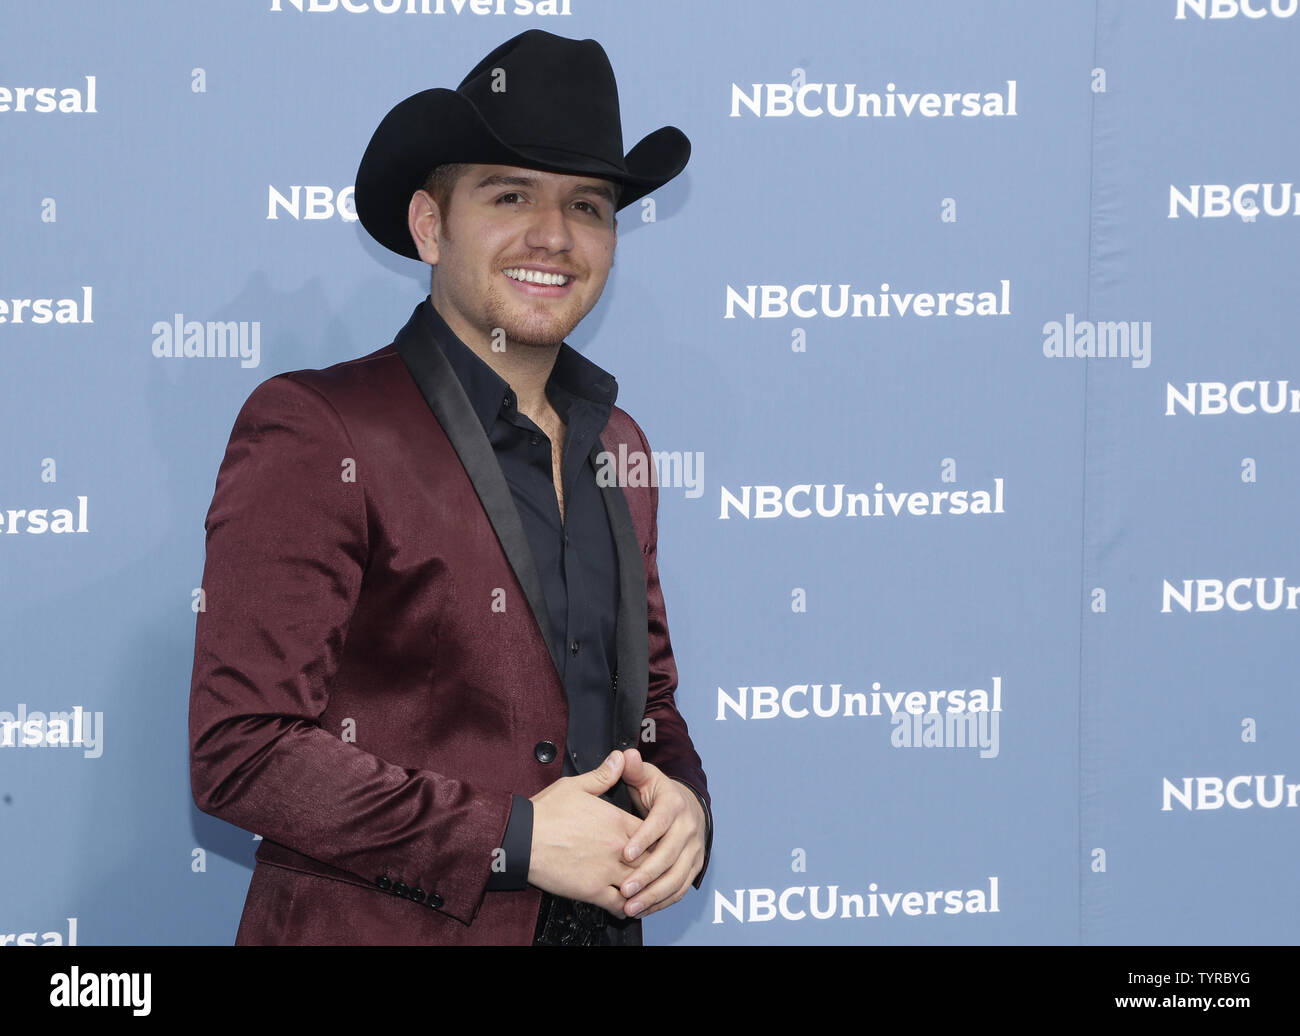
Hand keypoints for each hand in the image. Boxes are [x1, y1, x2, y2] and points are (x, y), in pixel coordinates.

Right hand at [528, 750, 640, 913]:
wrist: (520, 838)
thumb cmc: (545, 812)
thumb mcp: (576, 785)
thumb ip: (603, 775)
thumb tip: (621, 758)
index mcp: (617, 821)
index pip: (653, 833)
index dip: (656, 839)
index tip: (655, 842)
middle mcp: (618, 847)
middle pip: (652, 860)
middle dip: (655, 865)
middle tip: (656, 870)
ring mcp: (607, 871)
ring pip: (640, 884)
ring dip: (645, 889)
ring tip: (646, 891)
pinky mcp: (592, 891)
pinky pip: (619, 905)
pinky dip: (626, 907)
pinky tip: (627, 905)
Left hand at [617, 749, 706, 918]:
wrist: (688, 806)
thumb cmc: (660, 793)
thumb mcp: (647, 777)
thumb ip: (633, 770)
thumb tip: (625, 755)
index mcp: (674, 804)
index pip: (661, 822)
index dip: (645, 838)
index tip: (626, 853)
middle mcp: (688, 827)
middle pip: (670, 854)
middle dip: (647, 873)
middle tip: (625, 888)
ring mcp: (693, 848)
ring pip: (677, 875)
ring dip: (654, 893)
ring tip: (631, 905)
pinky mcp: (694, 865)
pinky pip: (680, 887)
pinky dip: (663, 900)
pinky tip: (644, 908)